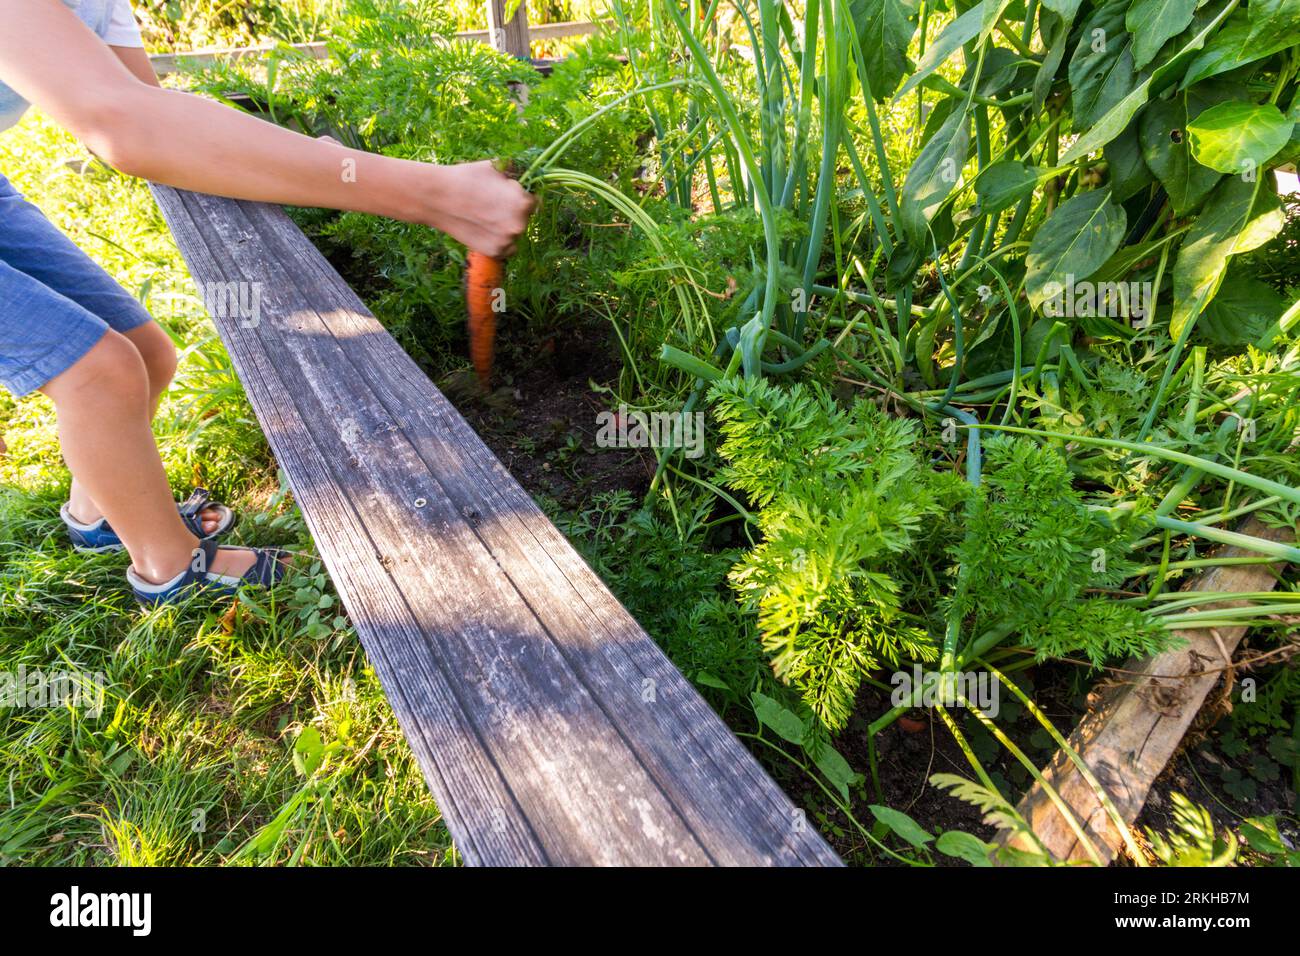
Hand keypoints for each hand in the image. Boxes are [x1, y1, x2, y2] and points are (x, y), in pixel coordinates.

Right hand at [418, 160, 536, 257]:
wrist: (438, 198)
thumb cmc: (467, 177)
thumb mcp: (496, 166)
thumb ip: (518, 171)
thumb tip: (532, 172)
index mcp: (524, 203)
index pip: (533, 201)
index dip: (519, 196)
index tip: (505, 194)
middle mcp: (520, 225)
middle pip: (525, 218)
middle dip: (513, 212)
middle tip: (491, 205)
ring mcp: (507, 241)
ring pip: (515, 234)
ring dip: (506, 227)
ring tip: (485, 216)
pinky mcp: (495, 253)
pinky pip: (506, 248)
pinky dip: (498, 241)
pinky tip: (483, 228)